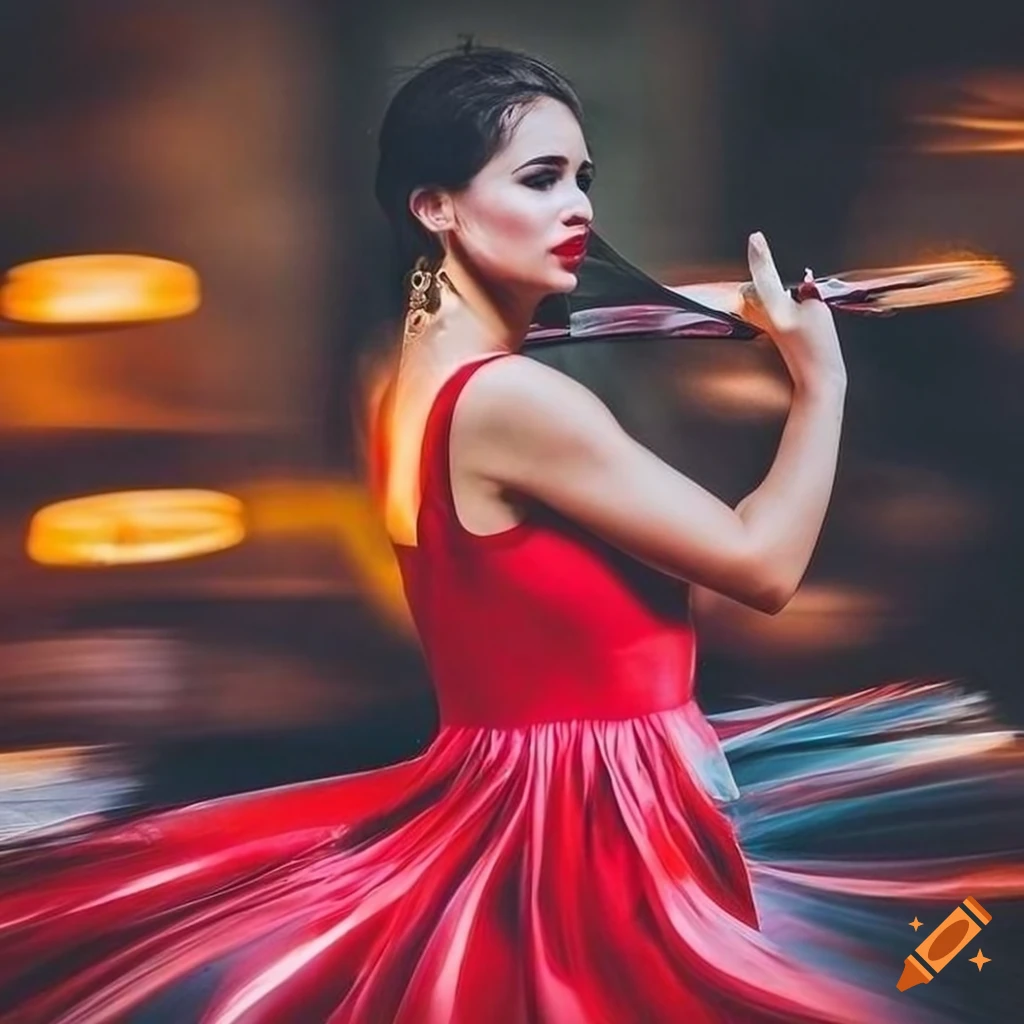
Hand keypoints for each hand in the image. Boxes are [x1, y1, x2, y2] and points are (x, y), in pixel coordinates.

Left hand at [741, 232, 845, 391]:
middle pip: (759, 286)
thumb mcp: (818, 311)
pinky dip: (776, 300)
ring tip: (782, 284)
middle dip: (765, 272)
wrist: (817, 378)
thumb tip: (802, 287)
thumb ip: (808, 293)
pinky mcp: (773, 333)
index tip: (755, 238)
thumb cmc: (818, 347)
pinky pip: (770, 308)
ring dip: (771, 287)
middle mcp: (765, 316)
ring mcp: (767, 326)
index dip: (760, 255)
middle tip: (768, 255)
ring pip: (762, 297)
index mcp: (775, 308)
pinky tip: (792, 308)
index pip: (765, 276)